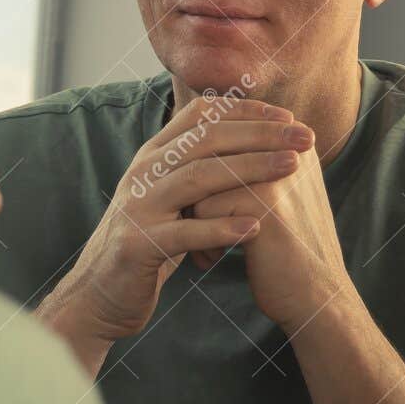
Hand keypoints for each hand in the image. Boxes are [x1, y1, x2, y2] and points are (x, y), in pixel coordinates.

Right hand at [40, 95, 315, 367]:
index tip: (288, 116)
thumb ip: (200, 167)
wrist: (100, 292)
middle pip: (206, 139)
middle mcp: (143, 172)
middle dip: (260, 134)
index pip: (201, 116)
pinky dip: (220, 229)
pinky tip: (255, 228)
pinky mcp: (137, 244)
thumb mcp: (173, 196)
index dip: (246, 111)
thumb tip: (250, 138)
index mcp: (154, 155)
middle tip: (304, 137)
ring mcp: (138, 206)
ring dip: (249, 169)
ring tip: (291, 168)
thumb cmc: (150, 241)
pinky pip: (183, 233)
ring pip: (197, 177)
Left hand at [191, 133, 352, 330]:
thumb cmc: (285, 247)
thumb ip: (243, 162)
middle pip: (210, 151)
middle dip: (196, 194)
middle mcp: (287, 146)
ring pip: (200, 179)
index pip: (221, 132)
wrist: (315, 297)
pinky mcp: (265, 201)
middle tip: (195, 225)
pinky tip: (214, 260)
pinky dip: (202, 239)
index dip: (204, 175)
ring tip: (207, 246)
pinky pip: (204, 207)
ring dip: (195, 217)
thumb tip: (190, 137)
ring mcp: (277, 172)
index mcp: (290, 139)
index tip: (212, 209)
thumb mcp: (271, 194)